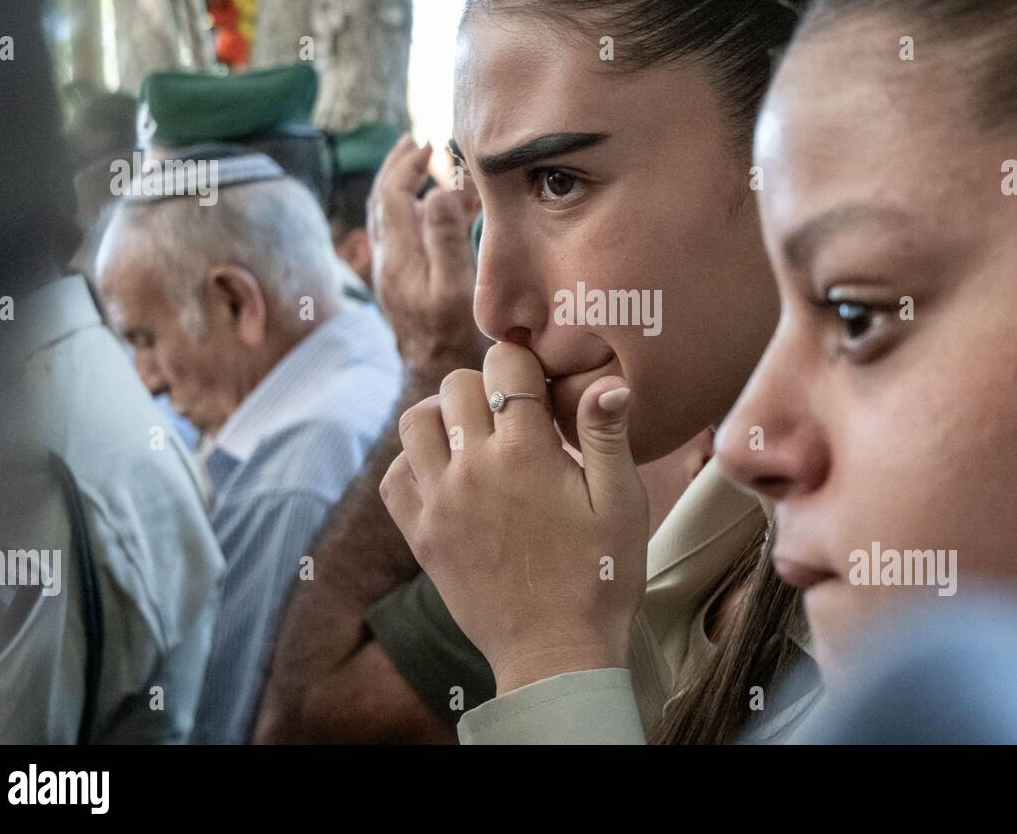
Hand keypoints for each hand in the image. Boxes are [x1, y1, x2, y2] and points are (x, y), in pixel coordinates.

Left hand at [366, 135, 486, 372]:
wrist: (437, 377)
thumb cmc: (454, 337)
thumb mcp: (455, 287)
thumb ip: (446, 237)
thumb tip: (438, 191)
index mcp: (397, 256)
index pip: (393, 195)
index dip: (408, 164)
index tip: (430, 143)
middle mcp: (387, 261)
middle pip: (381, 201)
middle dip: (397, 167)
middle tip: (415, 141)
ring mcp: (391, 273)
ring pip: (387, 216)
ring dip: (400, 185)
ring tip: (418, 163)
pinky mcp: (401, 284)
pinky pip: (399, 234)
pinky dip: (411, 209)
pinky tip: (431, 207)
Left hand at [381, 343, 649, 695]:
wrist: (556, 654)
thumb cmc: (600, 578)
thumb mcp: (623, 504)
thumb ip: (608, 435)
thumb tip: (607, 381)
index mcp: (527, 451)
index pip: (505, 362)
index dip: (525, 363)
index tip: (541, 386)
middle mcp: (473, 468)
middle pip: (456, 384)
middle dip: (486, 385)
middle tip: (514, 415)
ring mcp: (440, 503)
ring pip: (415, 421)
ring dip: (444, 416)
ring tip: (476, 437)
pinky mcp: (421, 536)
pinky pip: (393, 477)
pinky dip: (412, 463)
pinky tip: (447, 474)